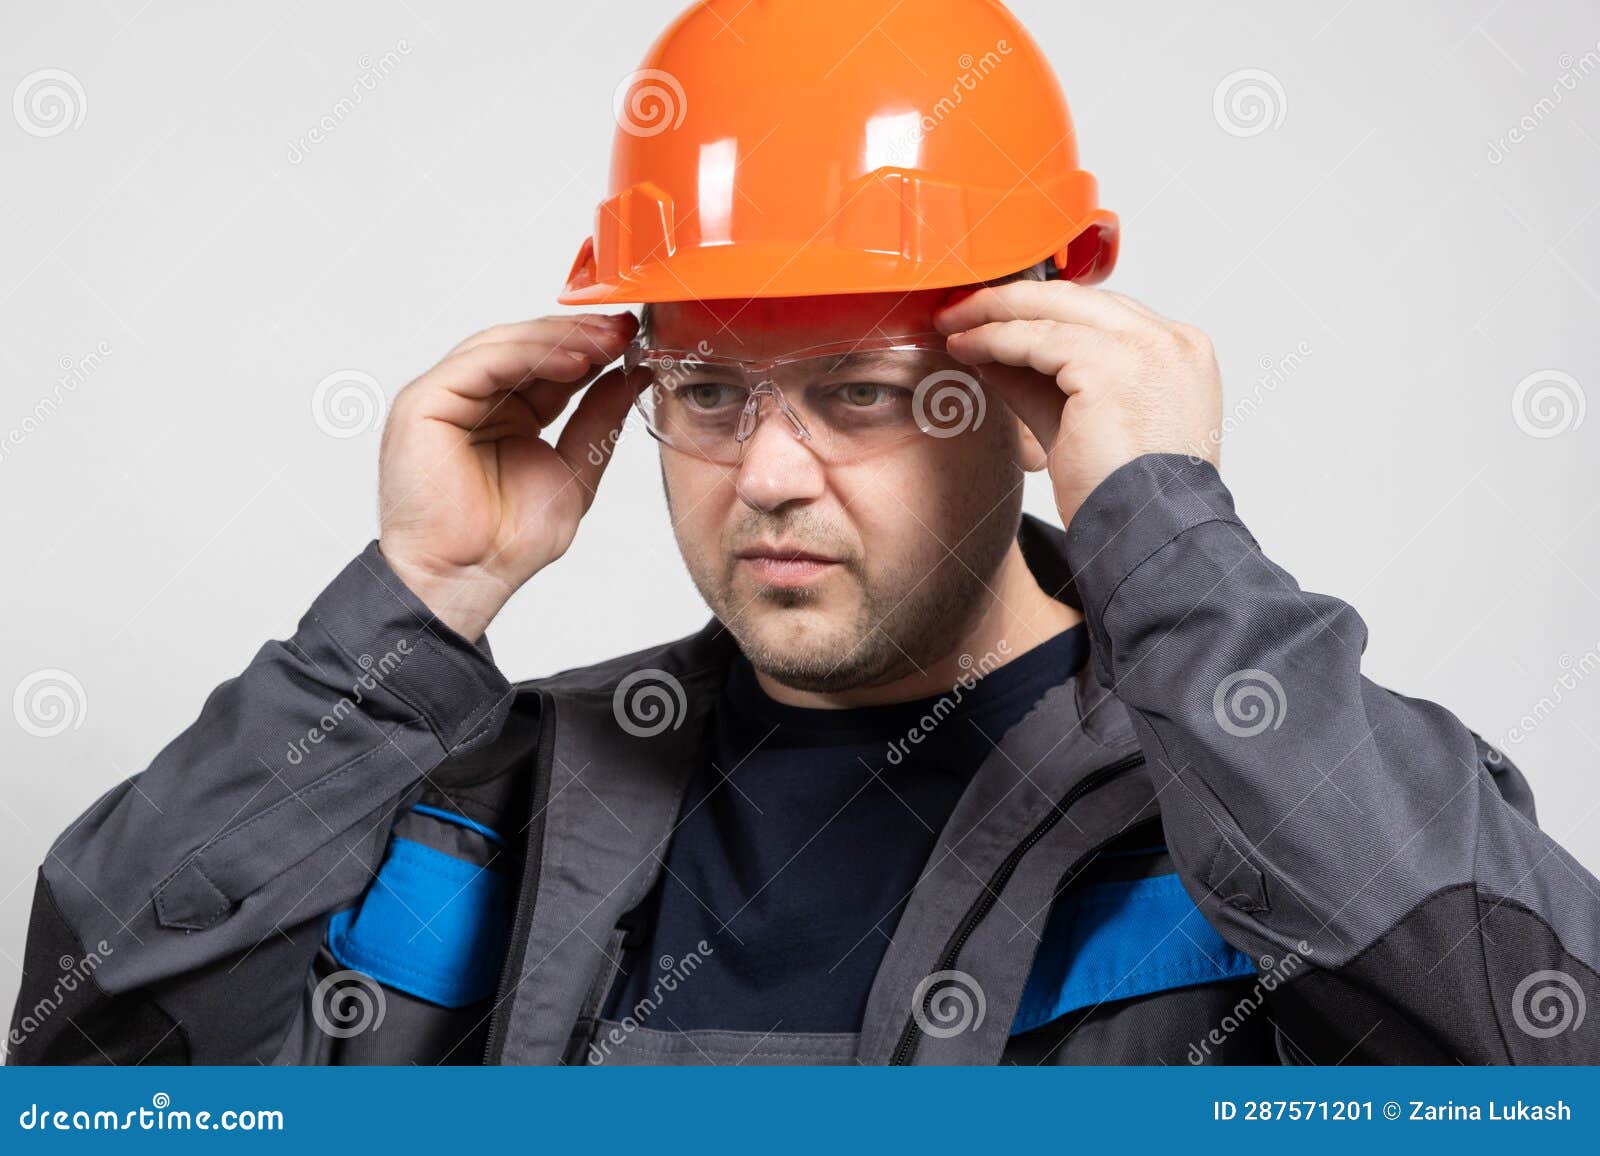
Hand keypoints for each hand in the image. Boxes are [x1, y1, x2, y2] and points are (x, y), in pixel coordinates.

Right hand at [378, 312, 638, 639]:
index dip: (591, 349)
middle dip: (579, 335)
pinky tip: (572, 359)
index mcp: (506, 415)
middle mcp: (473, 400)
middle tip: (625, 329)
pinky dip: (528, 355)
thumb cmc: (506, 544)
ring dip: (560, 339)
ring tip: (607, 340)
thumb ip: (596, 423)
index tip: (634, 340)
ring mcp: (444, 397)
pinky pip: (481, 362)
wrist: (467, 579)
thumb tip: (629, 378)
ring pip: (504, 346)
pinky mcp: (425, 402)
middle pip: (526, 347)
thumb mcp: (572, 473)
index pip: (548, 366)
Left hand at [933, 280, 1222, 527]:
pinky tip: (965, 348)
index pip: (1101, 314)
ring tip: (953, 327)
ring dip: (994, 315)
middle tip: (962, 309)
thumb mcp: (1079, 427)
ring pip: (1053, 310)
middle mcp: (1170, 344)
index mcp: (1178, 356)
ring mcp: (1147, 350)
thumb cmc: (1127, 501)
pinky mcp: (1112, 367)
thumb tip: (993, 354)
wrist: (1151, 539)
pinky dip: (994, 339)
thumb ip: (1041, 386)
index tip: (998, 318)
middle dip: (1012, 300)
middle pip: (1078, 299)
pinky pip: (1037, 339)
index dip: (1043, 311)